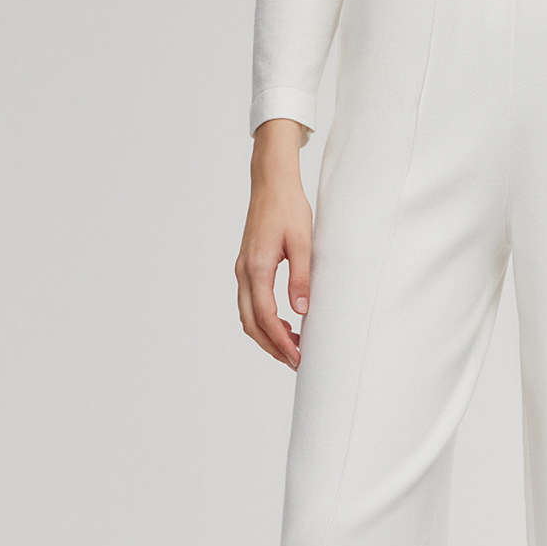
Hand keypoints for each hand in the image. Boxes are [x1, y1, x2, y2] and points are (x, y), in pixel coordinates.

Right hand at [236, 119, 311, 368]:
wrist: (271, 183)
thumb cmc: (288, 208)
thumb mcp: (303, 242)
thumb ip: (301, 277)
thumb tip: (302, 310)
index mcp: (257, 267)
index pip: (266, 317)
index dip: (281, 341)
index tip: (298, 356)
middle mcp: (244, 272)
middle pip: (251, 323)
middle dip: (272, 346)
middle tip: (296, 361)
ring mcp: (243, 270)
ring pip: (248, 316)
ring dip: (267, 336)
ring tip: (292, 347)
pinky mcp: (247, 267)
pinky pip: (250, 303)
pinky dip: (263, 321)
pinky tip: (285, 324)